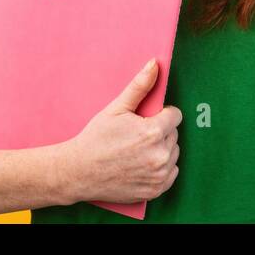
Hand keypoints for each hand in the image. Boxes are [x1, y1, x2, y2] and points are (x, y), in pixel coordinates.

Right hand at [59, 59, 180, 204]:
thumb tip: (155, 64)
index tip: (145, 120)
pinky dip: (161, 169)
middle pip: (174, 134)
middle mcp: (160, 155)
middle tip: (136, 136)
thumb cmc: (96, 138)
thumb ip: (139, 86)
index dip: (160, 115)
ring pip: (173, 153)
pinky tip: (142, 164)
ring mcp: (159, 175)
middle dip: (160, 132)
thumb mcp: (116, 109)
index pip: (175, 116)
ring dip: (162, 150)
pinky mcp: (156, 190)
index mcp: (153, 132)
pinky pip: (171, 173)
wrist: (79, 172)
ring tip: (137, 150)